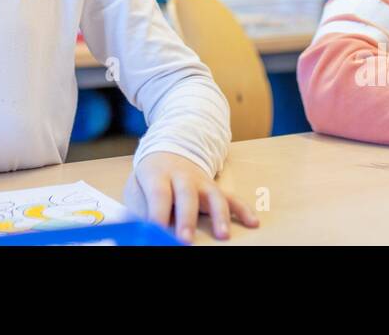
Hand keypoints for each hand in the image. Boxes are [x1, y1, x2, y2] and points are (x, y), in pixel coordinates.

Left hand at [123, 151, 258, 242]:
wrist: (169, 149)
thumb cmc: (151, 177)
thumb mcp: (136, 187)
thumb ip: (139, 207)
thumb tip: (142, 230)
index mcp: (158, 174)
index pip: (159, 193)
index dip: (157, 213)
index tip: (155, 231)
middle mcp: (182, 175)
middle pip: (186, 194)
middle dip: (187, 218)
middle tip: (185, 240)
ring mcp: (201, 181)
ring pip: (213, 195)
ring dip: (219, 216)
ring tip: (223, 235)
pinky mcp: (214, 187)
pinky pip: (231, 197)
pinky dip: (243, 209)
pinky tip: (252, 222)